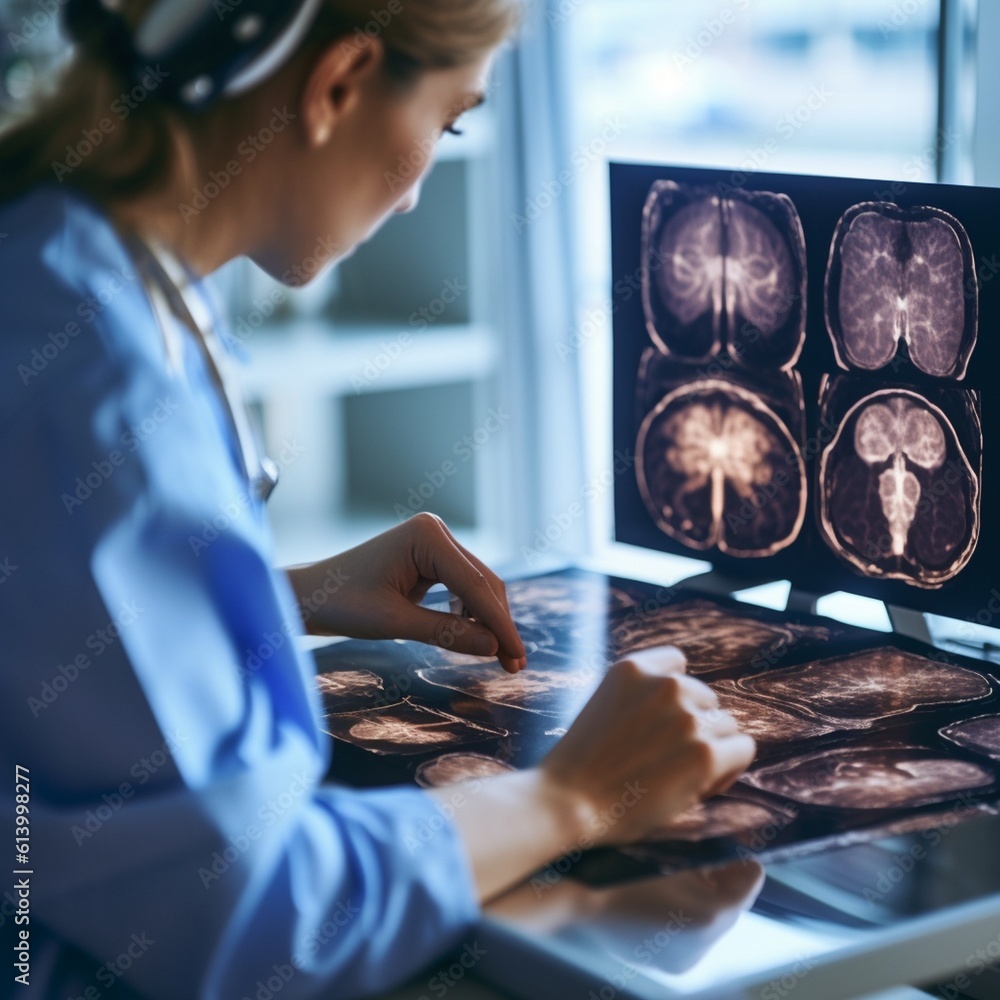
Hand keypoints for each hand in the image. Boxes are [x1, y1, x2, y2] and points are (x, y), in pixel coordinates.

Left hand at [286, 512, 526, 671]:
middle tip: (514, 665)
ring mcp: (434, 542)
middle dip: (498, 624)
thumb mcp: (395, 623)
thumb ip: (447, 633)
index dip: (501, 625)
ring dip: (488, 620)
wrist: (310, 595)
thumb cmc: (343, 603)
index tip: (518, 657)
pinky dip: (470, 612)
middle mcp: (436, 531)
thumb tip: (494, 647)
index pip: (477, 586)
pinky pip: (461, 586)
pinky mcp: (430, 557)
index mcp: (427, 536)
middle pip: (483, 582)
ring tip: (499, 658)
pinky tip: (474, 638)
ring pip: (477, 585)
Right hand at [538, 646, 755, 846]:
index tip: (661, 725)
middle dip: (694, 727)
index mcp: (632, 668)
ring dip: (711, 749)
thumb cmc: (582, 765)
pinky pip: (743, 750)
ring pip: (727, 726)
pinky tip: (700, 786)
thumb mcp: (607, 705)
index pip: (678, 664)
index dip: (676, 697)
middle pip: (707, 700)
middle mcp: (664, 685)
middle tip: (666, 761)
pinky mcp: (705, 753)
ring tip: (679, 776)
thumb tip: (692, 708)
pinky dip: (728, 770)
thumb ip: (642, 697)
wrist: (568, 802)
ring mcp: (687, 718)